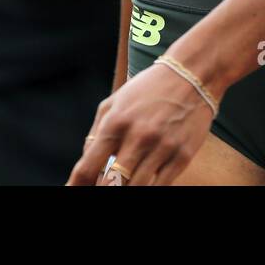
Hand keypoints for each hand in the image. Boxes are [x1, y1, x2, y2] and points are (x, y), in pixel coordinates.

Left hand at [66, 59, 220, 187]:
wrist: (193, 73)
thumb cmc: (149, 88)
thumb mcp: (116, 101)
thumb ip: (96, 132)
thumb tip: (86, 162)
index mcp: (116, 121)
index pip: (88, 165)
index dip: (76, 185)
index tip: (71, 191)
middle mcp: (138, 135)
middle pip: (111, 183)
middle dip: (102, 190)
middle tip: (103, 186)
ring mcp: (161, 147)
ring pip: (135, 189)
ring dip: (126, 190)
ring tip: (123, 184)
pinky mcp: (182, 156)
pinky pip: (160, 187)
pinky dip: (149, 190)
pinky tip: (142, 185)